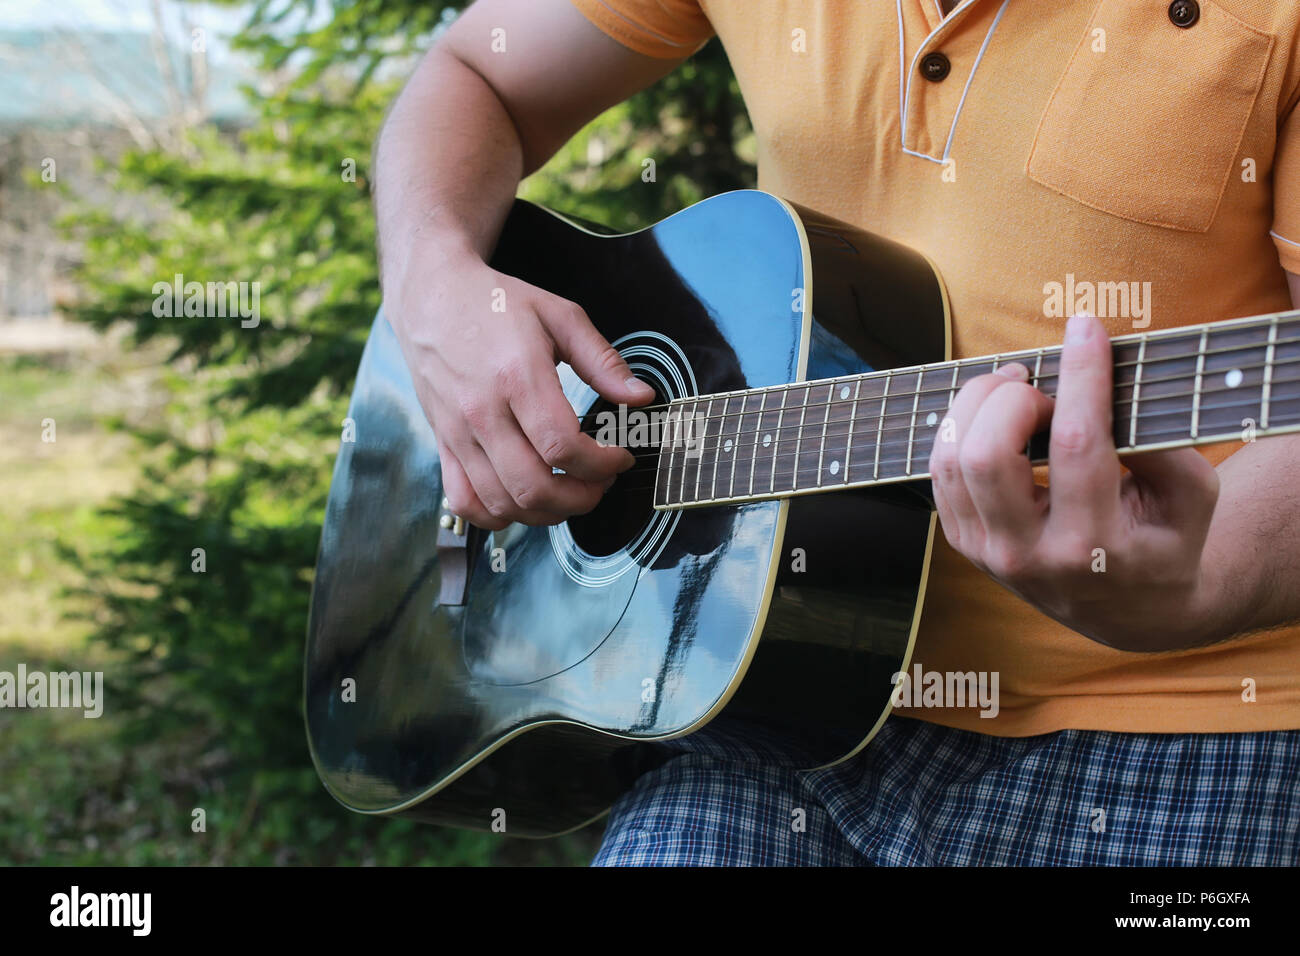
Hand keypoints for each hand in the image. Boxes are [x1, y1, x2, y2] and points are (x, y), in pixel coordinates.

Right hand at [388, 242, 654, 529]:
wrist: (432, 296)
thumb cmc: (496, 304)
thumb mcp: (559, 316)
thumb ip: (603, 360)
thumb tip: (642, 397)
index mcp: (516, 376)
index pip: (562, 446)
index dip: (600, 464)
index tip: (619, 457)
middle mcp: (482, 412)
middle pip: (533, 487)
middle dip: (580, 498)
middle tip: (601, 483)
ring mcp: (457, 433)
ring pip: (503, 503)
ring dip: (546, 513)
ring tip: (571, 493)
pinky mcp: (442, 444)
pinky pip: (466, 503)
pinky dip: (498, 517)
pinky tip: (525, 502)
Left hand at [928, 313, 1222, 650]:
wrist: (1128, 612)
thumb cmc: (1165, 542)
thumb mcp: (1190, 499)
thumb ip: (1163, 446)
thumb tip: (1108, 389)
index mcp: (1093, 548)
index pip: (1076, 445)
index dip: (1080, 376)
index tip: (1086, 327)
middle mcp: (1028, 555)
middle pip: (986, 454)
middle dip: (1012, 397)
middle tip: (1042, 384)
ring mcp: (986, 552)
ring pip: (949, 460)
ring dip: (977, 405)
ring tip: (1017, 391)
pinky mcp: (963, 542)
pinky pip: (939, 472)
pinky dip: (961, 429)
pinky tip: (995, 416)